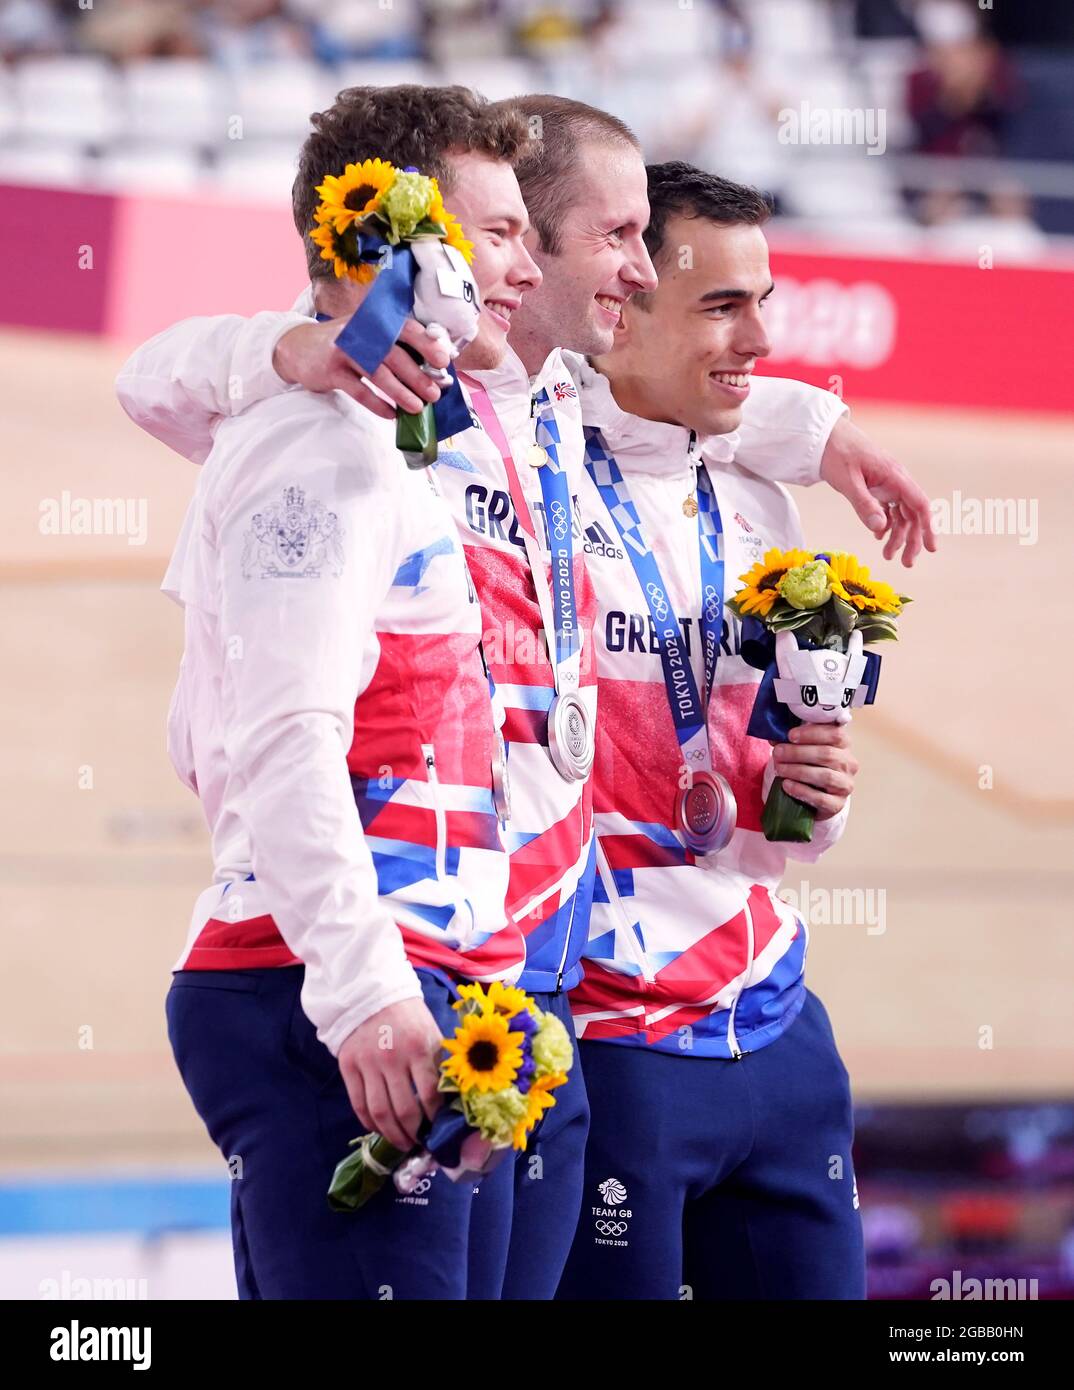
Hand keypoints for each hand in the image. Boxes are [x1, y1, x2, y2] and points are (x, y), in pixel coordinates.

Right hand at [273, 317, 451, 418]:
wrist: (299, 347)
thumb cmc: (345, 344)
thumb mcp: (367, 335)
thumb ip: (395, 347)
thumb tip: (432, 371)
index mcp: (374, 320)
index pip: (404, 328)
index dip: (425, 343)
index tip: (443, 360)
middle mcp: (359, 331)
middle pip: (393, 354)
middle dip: (417, 376)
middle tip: (434, 394)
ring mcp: (343, 350)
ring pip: (377, 373)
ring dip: (400, 393)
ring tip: (417, 407)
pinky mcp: (331, 371)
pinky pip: (358, 391)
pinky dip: (376, 404)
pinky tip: (391, 414)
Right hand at [337, 997, 444, 1150]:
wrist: (370, 994)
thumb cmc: (408, 1016)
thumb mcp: (430, 1033)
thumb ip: (438, 1064)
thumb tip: (451, 1099)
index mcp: (418, 1048)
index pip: (429, 1093)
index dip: (435, 1117)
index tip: (439, 1129)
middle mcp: (392, 1058)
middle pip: (404, 1110)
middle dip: (414, 1134)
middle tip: (420, 1143)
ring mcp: (367, 1064)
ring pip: (380, 1113)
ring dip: (393, 1135)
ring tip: (403, 1143)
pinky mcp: (348, 1067)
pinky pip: (359, 1105)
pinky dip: (369, 1124)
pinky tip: (380, 1130)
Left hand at [771, 723, 857, 820]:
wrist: (816, 797)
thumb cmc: (810, 766)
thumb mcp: (805, 749)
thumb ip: (794, 741)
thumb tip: (774, 736)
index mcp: (844, 745)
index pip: (835, 734)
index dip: (812, 733)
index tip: (791, 735)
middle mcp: (848, 764)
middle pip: (827, 754)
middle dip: (798, 752)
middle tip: (778, 752)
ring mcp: (845, 785)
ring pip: (825, 776)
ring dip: (798, 771)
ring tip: (780, 769)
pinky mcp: (836, 804)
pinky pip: (820, 798)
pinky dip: (801, 790)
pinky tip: (786, 785)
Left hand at [819, 417, 937, 567]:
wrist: (824, 436)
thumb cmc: (836, 453)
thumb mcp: (847, 481)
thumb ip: (864, 505)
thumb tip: (880, 529)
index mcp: (894, 476)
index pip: (920, 504)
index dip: (928, 527)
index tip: (931, 548)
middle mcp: (895, 480)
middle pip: (912, 514)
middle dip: (912, 539)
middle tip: (906, 563)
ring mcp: (886, 484)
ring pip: (900, 514)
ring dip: (897, 536)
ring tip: (887, 556)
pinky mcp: (875, 486)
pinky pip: (887, 509)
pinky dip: (886, 524)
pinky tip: (878, 536)